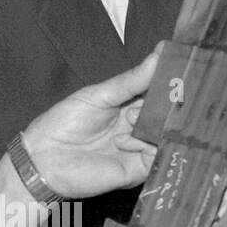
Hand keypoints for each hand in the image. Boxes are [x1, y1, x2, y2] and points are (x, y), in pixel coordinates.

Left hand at [21, 50, 159, 199]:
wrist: (46, 157)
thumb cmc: (66, 123)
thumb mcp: (101, 95)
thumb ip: (132, 80)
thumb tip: (159, 56)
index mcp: (132, 106)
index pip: (161, 92)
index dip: (171, 79)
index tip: (181, 64)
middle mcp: (140, 127)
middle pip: (169, 113)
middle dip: (167, 102)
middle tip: (164, 94)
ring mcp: (140, 148)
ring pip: (167, 134)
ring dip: (152, 122)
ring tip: (130, 119)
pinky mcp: (138, 170)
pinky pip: (156, 155)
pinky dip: (144, 144)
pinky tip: (122, 141)